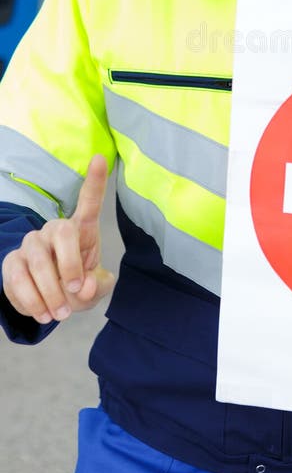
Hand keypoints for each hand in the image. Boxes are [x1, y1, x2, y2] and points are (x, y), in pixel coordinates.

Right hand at [1, 154, 114, 323]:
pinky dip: (31, 301)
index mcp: (82, 229)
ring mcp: (31, 244)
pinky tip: (42, 313)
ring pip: (36, 261)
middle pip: (61, 232)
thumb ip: (99, 286)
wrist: (51, 303)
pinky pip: (16, 279)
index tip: (99, 158)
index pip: (89, 201)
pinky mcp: (11, 262)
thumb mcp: (96, 288)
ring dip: (49, 292)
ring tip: (59, 314)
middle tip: (76, 292)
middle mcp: (55, 230)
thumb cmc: (78, 287)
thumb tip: (85, 285)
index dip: (95, 181)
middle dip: (69, 265)